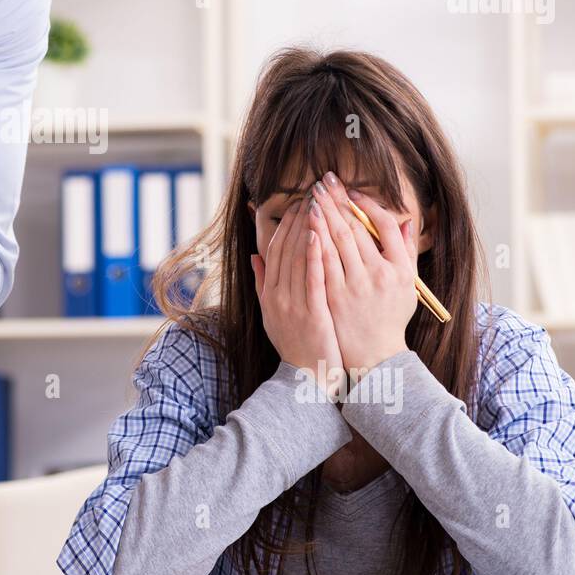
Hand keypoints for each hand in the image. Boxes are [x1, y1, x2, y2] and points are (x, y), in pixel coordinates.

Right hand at [250, 198, 346, 400]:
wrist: (306, 380)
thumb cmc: (295, 346)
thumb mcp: (272, 315)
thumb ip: (262, 285)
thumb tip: (254, 257)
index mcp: (269, 294)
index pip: (274, 251)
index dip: (285, 225)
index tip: (297, 204)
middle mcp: (277, 296)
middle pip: (286, 249)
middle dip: (298, 219)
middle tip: (311, 194)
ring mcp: (292, 304)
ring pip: (298, 259)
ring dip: (307, 228)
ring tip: (317, 204)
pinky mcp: (311, 313)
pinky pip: (311, 278)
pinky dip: (314, 254)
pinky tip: (320, 234)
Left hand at [307, 172, 417, 383]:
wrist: (375, 356)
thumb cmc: (390, 316)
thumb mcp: (407, 284)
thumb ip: (406, 251)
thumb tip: (406, 220)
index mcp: (398, 269)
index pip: (384, 226)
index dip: (367, 205)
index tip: (351, 191)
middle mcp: (378, 275)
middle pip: (355, 229)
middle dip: (337, 202)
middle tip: (324, 181)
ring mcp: (354, 287)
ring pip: (336, 242)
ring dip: (323, 215)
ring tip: (312, 196)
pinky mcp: (333, 298)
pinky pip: (322, 264)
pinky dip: (314, 242)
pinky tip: (306, 225)